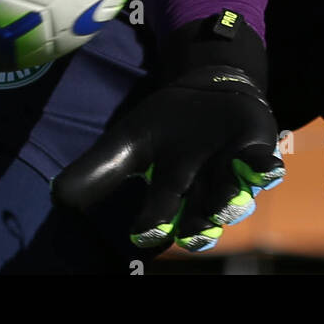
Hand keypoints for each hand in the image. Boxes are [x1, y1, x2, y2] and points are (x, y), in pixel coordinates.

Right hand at [51, 12, 284, 252]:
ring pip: (233, 200)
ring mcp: (232, 173)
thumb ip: (99, 168)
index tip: (143, 232)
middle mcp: (202, 193)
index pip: (159, 218)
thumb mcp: (131, 138)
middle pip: (200, 221)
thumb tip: (59, 196)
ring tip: (225, 202)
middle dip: (198, 229)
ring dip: (230, 202)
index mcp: (169, 193)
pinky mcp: (255, 152)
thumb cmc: (169, 123)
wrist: (210, 90)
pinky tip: (265, 169)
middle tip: (195, 231)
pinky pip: (263, 167)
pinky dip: (264, 169)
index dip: (152, 226)